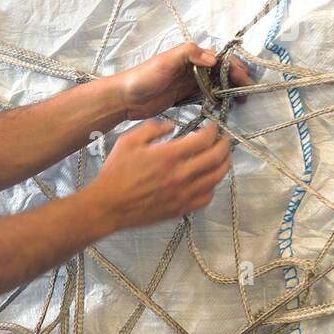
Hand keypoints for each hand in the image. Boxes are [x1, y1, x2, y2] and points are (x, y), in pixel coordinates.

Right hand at [90, 119, 231, 231]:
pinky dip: (212, 186)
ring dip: (224, 164)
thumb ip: (151, 128)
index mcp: (168, 155)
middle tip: (223, 140)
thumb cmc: (115, 173)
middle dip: (224, 145)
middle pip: (216, 158)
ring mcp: (183, 193)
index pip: (204, 139)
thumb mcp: (127, 141)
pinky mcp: (181, 208)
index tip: (213, 127)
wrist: (108, 205)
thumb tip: (171, 125)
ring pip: (216, 178)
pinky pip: (207, 197)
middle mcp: (180, 175)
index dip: (213, 130)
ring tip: (222, 158)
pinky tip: (208, 180)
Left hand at [115, 43, 252, 119]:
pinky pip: (206, 95)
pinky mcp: (184, 94)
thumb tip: (213, 58)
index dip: (235, 68)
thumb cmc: (142, 77)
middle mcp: (192, 66)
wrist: (124, 97)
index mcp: (190, 55)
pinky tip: (222, 106)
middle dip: (237, 80)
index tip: (244, 81)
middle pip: (222, 70)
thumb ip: (188, 54)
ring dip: (229, 90)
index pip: (220, 58)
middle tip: (246, 94)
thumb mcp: (165, 61)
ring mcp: (189, 81)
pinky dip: (217, 99)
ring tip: (239, 102)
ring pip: (217, 83)